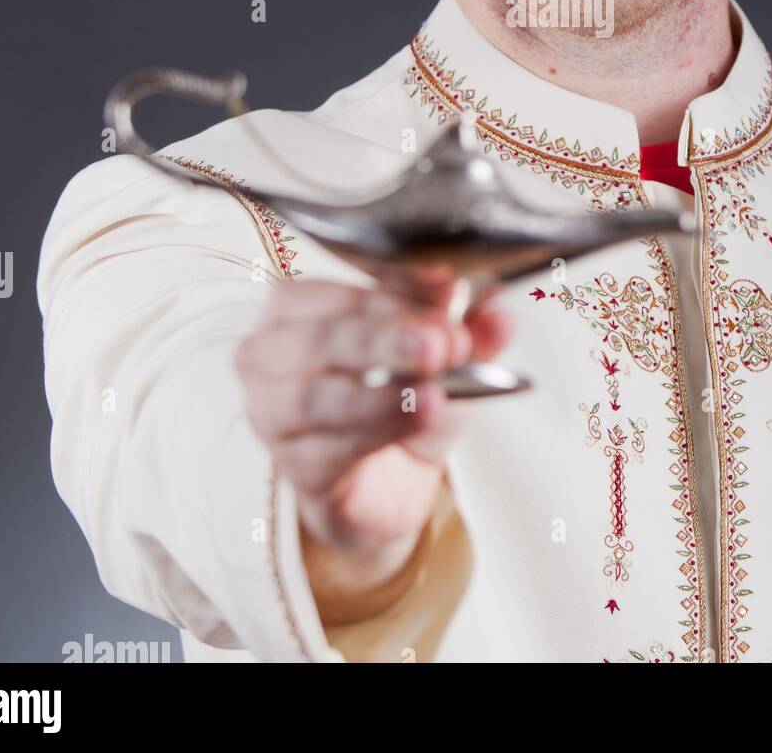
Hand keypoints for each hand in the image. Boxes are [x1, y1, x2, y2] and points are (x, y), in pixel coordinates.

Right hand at [235, 263, 510, 617]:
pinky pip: (330, 448)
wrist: (390, 480)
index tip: (449, 294)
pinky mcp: (294, 467)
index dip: (398, 294)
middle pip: (326, 338)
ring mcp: (272, 413)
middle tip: (438, 344)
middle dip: (387, 339)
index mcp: (299, 305)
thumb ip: (466, 328)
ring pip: (319, 396)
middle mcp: (270, 353)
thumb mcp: (442, 354)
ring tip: (434, 390)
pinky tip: (418, 418)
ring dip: (383, 392)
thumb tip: (500, 313)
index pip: (344, 290)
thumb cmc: (401, 397)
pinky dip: (379, 430)